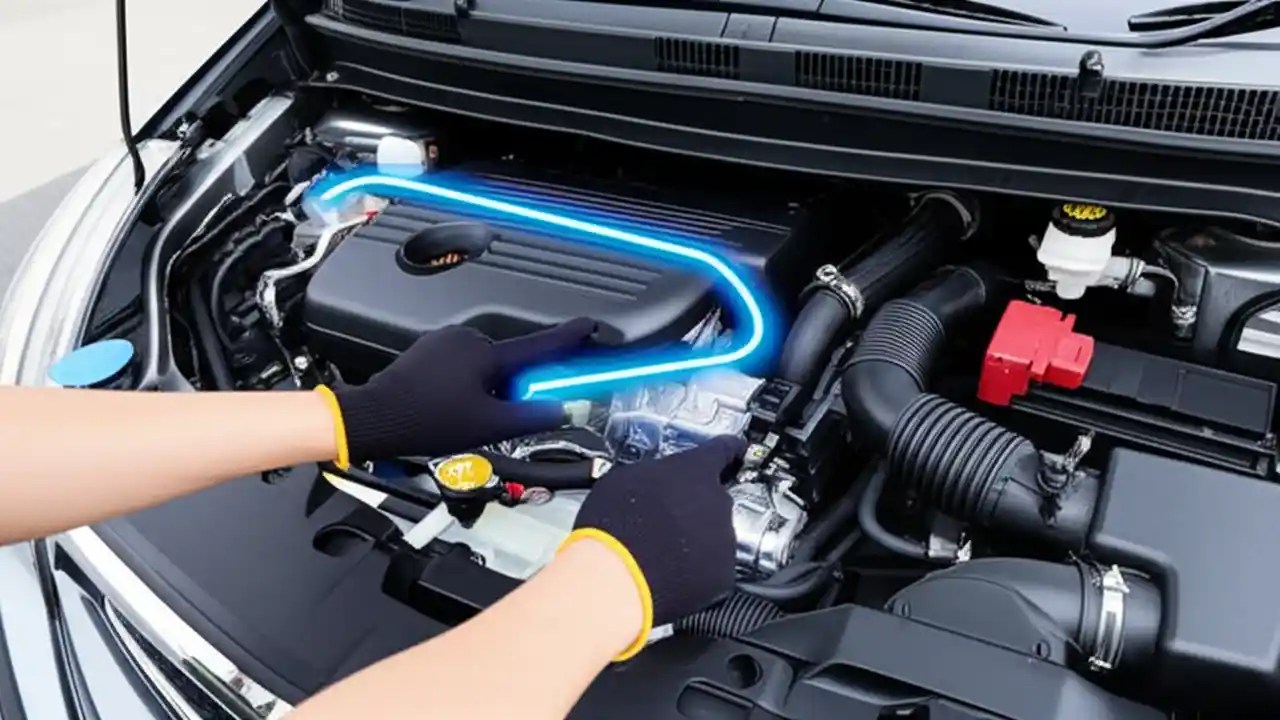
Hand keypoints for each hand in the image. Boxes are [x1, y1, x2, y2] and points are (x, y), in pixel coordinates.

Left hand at [331, 318, 595, 461]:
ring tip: (469, 413)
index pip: (538, 345)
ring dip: (488, 384)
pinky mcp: (429, 350)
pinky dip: (467, 381)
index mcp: (486, 353)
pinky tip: (453, 404)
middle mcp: (467, 338)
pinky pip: (462, 363)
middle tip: (502, 413)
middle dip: (513, 383)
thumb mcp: (488, 427)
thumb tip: (561, 409)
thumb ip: (530, 416)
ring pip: (485, 364)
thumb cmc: (428, 421)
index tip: (588, 326)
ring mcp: (445, 341)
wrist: (375, 418)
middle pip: (509, 360)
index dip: (568, 337)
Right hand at [562, 435, 745, 659]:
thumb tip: (654, 483)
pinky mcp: (723, 576)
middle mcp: (718, 501)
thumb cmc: (611, 526)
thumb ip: (653, 476)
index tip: (735, 450)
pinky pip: (713, 569)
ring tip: (662, 554)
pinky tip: (671, 575)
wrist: (616, 578)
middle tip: (665, 522)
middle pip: (716, 499)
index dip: (729, 450)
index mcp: (695, 470)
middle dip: (696, 508)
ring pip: (715, 536)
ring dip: (697, 542)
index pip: (725, 449)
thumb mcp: (623, 480)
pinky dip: (697, 573)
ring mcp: (725, 540)